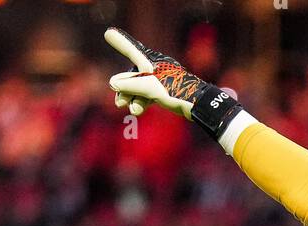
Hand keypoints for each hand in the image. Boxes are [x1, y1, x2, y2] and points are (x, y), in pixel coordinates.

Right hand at [105, 28, 239, 135]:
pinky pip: (149, 95)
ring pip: (140, 87)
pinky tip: (136, 111)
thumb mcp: (150, 88)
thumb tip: (113, 83)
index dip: (120, 43)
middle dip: (125, 88)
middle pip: (134, 75)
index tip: (108, 33)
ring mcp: (161, 80)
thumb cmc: (176, 91)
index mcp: (152, 62)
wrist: (199, 105)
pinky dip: (142, 102)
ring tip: (130, 110)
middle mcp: (156, 68)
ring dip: (133, 98)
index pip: (132, 51)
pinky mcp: (166, 92)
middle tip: (118, 102)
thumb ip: (131, 85)